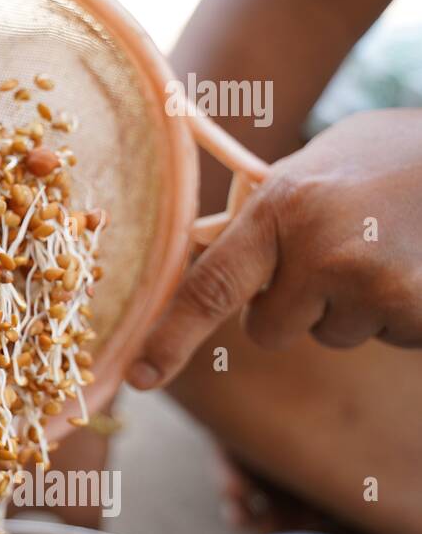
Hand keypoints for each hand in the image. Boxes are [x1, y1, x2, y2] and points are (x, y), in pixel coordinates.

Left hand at [128, 108, 421, 389]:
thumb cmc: (382, 158)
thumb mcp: (305, 171)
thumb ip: (259, 219)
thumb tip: (202, 249)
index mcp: (279, 209)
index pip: (209, 287)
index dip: (170, 337)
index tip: (139, 375)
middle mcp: (320, 250)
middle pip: (270, 330)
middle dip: (294, 308)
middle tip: (336, 253)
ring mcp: (372, 283)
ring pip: (333, 335)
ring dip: (354, 307)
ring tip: (386, 248)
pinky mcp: (417, 309)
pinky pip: (389, 337)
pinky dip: (401, 313)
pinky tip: (416, 263)